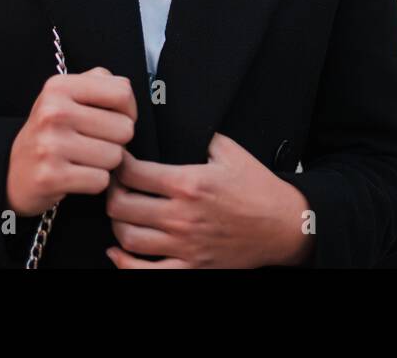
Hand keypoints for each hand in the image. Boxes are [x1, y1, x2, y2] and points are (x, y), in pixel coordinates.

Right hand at [6, 67, 136, 216]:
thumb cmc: (50, 132)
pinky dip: (95, 182)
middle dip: (116, 141)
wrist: (13, 171)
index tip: (114, 119)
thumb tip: (126, 88)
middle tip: (94, 144)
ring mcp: (50, 144)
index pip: (122, 92)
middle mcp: (53, 112)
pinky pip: (101, 180)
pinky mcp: (51, 176)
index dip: (128, 110)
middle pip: (124, 128)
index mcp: (59, 87)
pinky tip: (77, 176)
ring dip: (106, 163)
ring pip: (116, 156)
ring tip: (85, 160)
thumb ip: (97, 82)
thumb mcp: (65, 97)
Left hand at [104, 132, 311, 267]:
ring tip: (121, 213)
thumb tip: (172, 123)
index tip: (118, 160)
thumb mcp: (229, 151)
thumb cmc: (258, 188)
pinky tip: (118, 252)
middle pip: (121, 206)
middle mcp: (182, 216)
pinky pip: (145, 273)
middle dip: (111, 193)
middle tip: (114, 185)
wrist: (285, 226)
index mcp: (188, 183)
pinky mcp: (191, 268)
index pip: (132, 173)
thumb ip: (197, 136)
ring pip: (127, 238)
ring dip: (117, 224)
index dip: (118, 164)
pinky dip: (124, 264)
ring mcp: (185, 246)